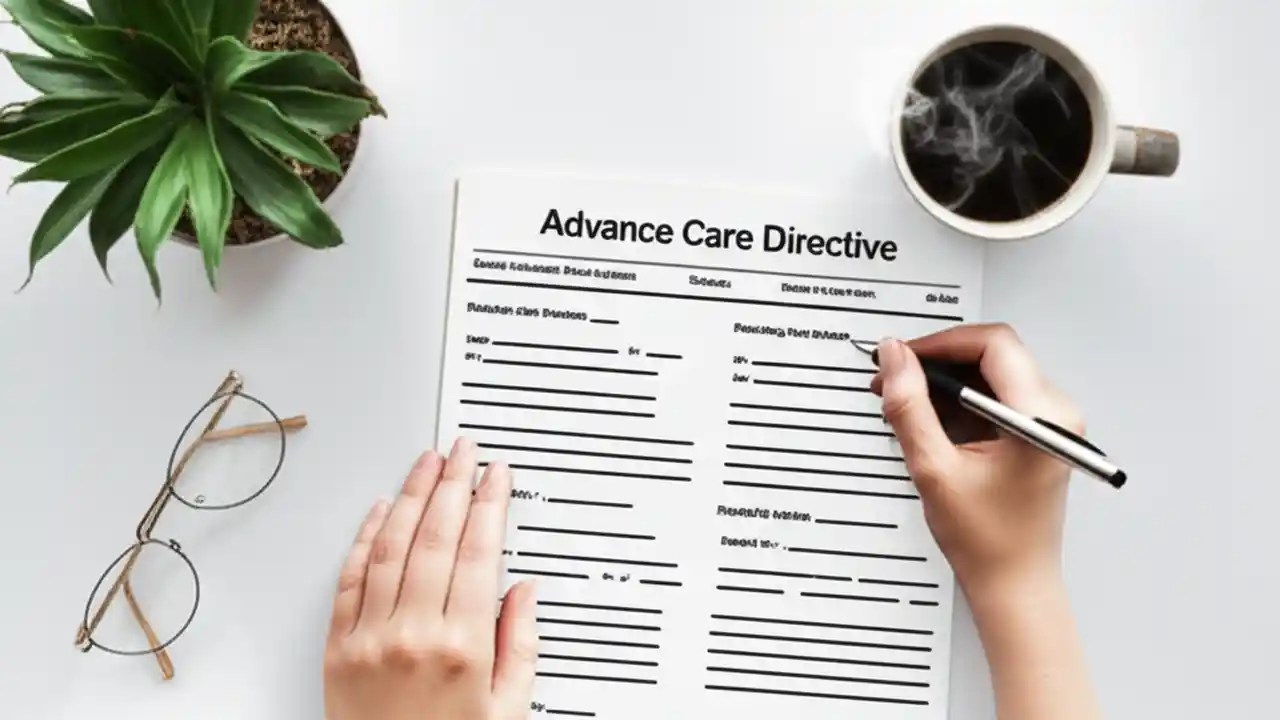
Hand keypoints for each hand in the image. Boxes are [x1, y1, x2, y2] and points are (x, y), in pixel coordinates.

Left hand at [323, 438, 537, 719]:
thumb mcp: (508, 711)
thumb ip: (520, 646)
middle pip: (435, 536)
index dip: (490, 504)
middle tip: (464, 451)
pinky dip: (364, 536)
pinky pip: (350, 576)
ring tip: (426, 463)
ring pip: (390, 545)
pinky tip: (379, 510)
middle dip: (453, 483)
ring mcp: (370, 636)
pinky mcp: (337, 646)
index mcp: (462, 647)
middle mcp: (413, 633)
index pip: (479, 552)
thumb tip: (524, 593)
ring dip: (411, 495)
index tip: (497, 477)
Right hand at [873, 325, 1100, 719]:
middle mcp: (1054, 414)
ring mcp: (1049, 422)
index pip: (993, 345)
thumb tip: (894, 359)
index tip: (903, 355)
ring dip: (945, 383)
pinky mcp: (1037, 432)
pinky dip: (958, 402)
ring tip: (906, 404)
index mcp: (1040, 418)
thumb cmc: (988, 541)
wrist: (1014, 583)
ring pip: (991, 373)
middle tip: (895, 376)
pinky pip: (995, 396)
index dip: (941, 342)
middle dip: (938, 362)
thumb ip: (909, 407)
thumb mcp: (934, 469)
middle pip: (993, 354)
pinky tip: (929, 422)